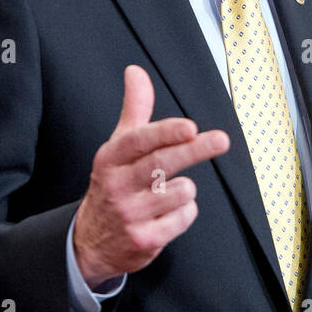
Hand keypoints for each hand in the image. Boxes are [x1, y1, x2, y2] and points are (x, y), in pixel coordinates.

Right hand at [73, 65, 229, 288]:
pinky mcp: (144, 240)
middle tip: (221, 140)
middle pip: (162, 164)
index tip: (190, 127)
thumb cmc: (113, 184)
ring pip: (180, 192)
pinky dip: (184, 213)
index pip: (138, 141)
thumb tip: (135, 71)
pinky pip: (183, 218)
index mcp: (111, 158)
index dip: (165, 133)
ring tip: (169, 191)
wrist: (91, 241)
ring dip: (185, 189)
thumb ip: (134, 109)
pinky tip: (168, 213)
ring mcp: (130, 215)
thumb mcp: (118, 147)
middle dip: (195, 150)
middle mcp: (117, 185)